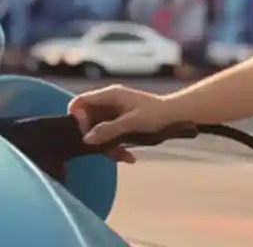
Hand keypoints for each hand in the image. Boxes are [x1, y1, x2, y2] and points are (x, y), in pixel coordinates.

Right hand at [66, 85, 181, 162]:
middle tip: (103, 149)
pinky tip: (129, 157)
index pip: (80, 102)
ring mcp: (114, 112)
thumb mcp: (132, 123)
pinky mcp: (120, 122)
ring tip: (121, 156)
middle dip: (93, 136)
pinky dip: (116, 146)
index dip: (77, 117)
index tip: (84, 133)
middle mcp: (109, 101)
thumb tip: (87, 139)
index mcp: (110, 94)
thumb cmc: (157, 114)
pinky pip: (110, 135)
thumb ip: (109, 130)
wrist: (176, 115)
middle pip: (87, 119)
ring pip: (98, 130)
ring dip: (106, 145)